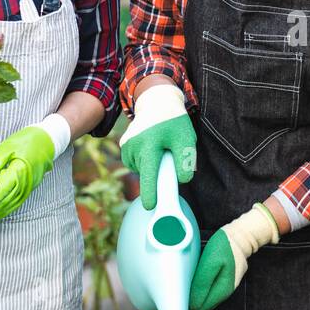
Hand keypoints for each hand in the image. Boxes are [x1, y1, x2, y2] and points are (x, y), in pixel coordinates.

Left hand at [0, 121, 61, 227]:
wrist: (46, 141)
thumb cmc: (24, 142)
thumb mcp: (6, 148)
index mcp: (20, 170)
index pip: (4, 189)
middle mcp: (26, 182)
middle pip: (7, 201)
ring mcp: (29, 187)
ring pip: (11, 204)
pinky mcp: (28, 189)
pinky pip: (16, 202)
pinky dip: (5, 210)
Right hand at [120, 84, 196, 209]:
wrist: (156, 103)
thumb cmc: (174, 122)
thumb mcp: (186, 139)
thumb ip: (185, 160)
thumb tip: (182, 181)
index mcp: (149, 144)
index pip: (149, 173)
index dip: (151, 192)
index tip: (150, 206)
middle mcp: (133, 146)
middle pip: (147, 173)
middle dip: (159, 173)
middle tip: (168, 155)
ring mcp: (125, 147)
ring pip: (141, 170)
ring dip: (152, 166)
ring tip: (159, 147)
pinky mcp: (123, 147)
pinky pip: (136, 164)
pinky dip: (145, 161)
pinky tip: (151, 148)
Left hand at [150, 203, 278, 309]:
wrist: (242, 236)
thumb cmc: (226, 245)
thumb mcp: (212, 261)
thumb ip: (201, 282)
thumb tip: (190, 304)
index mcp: (219, 291)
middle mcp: (220, 293)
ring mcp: (220, 288)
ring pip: (198, 304)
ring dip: (182, 308)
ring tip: (164, 309)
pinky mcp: (218, 283)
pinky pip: (201, 296)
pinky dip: (189, 299)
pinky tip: (179, 297)